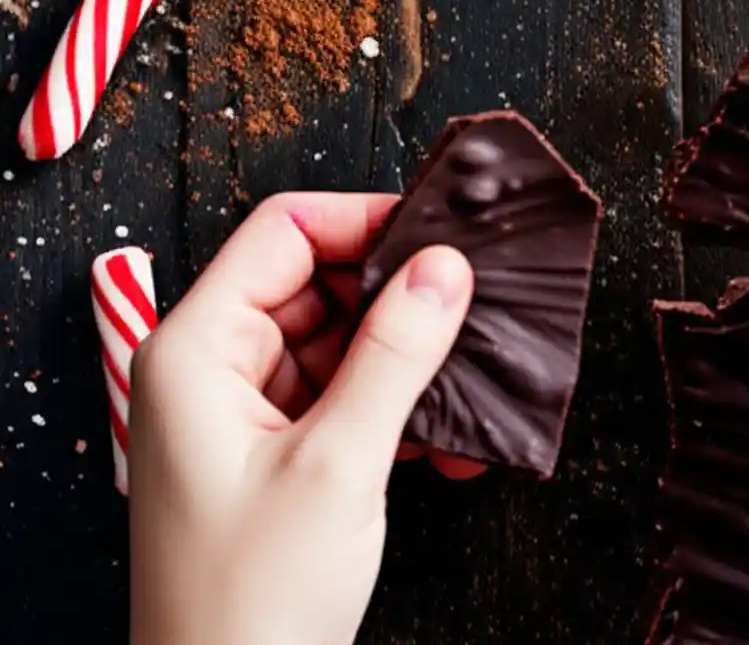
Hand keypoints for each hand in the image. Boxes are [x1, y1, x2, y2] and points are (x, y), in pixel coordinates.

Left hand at [129, 193, 476, 644]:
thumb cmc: (247, 602)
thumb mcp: (338, 463)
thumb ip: (395, 357)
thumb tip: (442, 271)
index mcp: (197, 350)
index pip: (284, 233)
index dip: (364, 222)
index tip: (439, 234)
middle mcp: (215, 371)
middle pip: (319, 288)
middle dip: (401, 303)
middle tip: (473, 310)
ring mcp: (247, 415)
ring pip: (342, 348)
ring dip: (409, 368)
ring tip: (469, 390)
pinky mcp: (279, 455)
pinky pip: (346, 402)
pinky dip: (397, 414)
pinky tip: (447, 442)